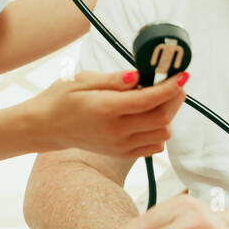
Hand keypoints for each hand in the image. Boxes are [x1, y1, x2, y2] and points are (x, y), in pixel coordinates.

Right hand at [29, 69, 188, 158]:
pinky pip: (154, 146)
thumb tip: (139, 76)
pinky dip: (159, 131)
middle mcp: (115, 131)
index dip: (171, 87)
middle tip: (175, 84)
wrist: (46, 127)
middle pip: (162, 119)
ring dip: (167, 115)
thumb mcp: (83, 80)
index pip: (149, 99)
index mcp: (106, 109)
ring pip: (162, 134)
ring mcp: (120, 146)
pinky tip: (148, 116)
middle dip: (175, 99)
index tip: (182, 75)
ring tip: (158, 99)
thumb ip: (113, 79)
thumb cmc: (62, 98)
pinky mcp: (122, 154)